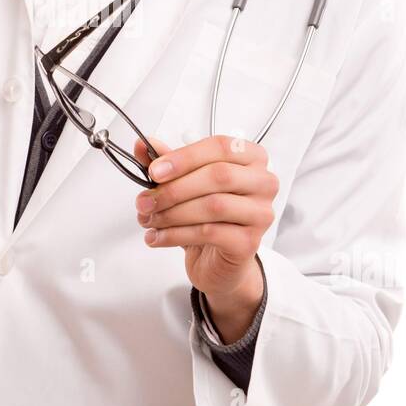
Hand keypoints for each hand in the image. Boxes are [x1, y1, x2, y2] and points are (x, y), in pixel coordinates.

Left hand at [133, 132, 278, 321]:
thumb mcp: (184, 184)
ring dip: (172, 213)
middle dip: (174, 188)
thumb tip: (142, 145)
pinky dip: (176, 234)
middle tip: (145, 200)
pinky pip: (209, 233)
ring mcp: (260, 213)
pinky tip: (157, 237)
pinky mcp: (250, 242)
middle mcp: (263, 182)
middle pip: (218, 175)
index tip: (154, 171)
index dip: (184, 157)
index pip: (220, 147)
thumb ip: (166, 163)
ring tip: (148, 219)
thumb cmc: (206, 215)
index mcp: (251, 157)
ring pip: (213, 205)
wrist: (218, 260)